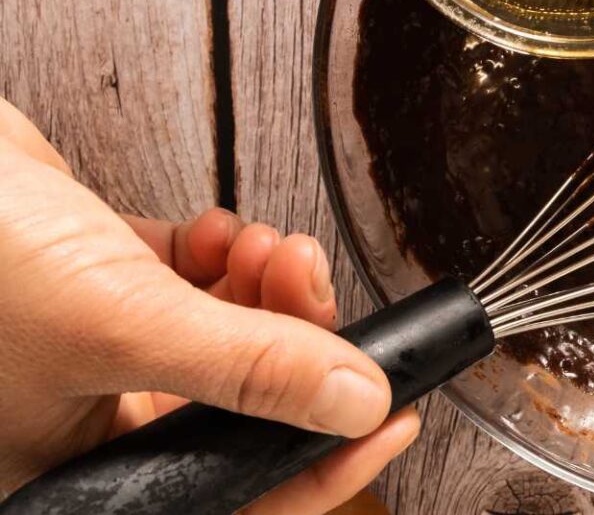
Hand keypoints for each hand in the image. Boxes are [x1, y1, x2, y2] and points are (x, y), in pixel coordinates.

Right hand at [0, 98, 417, 513]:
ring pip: (221, 340)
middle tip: (316, 293)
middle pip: (236, 408)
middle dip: (291, 344)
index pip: (228, 498)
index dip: (321, 463)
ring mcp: (89, 354)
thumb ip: (243, 367)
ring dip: (263, 292)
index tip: (392, 414)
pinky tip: (218, 236)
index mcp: (71, 476)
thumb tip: (353, 402)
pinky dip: (220, 259)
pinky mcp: (92, 286)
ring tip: (268, 251)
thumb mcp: (117, 321)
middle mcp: (81, 425)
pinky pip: (187, 288)